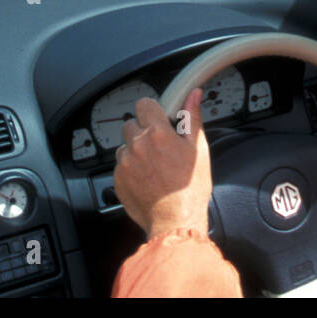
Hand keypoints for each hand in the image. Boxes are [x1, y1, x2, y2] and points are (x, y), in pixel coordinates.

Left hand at [113, 88, 210, 238]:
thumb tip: (193, 95)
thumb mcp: (198, 149)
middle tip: (158, 146)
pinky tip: (147, 179)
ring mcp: (125, 163)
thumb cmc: (190, 189)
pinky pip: (120, 166)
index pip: (144, 104)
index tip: (158, 119)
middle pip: (131, 124)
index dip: (152, 110)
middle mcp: (137, 145)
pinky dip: (130, 169)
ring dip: (135, 150)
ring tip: (153, 165)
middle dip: (143, 130)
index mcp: (157, 134)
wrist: (176, 221)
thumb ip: (192, 118)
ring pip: (124, 146)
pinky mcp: (118, 180)